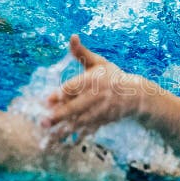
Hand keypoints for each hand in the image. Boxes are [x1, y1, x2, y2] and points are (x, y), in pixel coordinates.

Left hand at [43, 35, 157, 137]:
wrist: (135, 95)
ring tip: (49, 138)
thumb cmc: (112, 76)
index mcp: (92, 80)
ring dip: (64, 131)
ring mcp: (99, 111)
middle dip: (59, 116)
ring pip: (79, 122)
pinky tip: (67, 144)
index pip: (73, 87)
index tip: (47, 101)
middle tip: (43, 122)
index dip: (60, 94)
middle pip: (75, 107)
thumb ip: (82, 53)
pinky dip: (78, 138)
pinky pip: (88, 131)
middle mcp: (95, 96)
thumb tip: (72, 36)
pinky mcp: (102, 121)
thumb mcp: (99, 62)